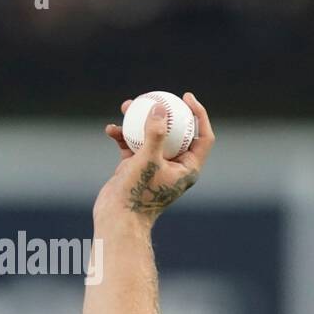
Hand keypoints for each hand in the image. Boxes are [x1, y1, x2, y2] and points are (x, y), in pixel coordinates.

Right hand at [93, 91, 215, 226]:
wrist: (118, 218)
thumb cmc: (138, 193)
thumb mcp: (147, 160)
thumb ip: (155, 134)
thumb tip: (160, 107)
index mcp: (188, 168)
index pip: (203, 137)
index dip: (199, 115)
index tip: (187, 98)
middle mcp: (175, 167)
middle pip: (177, 133)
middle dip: (165, 112)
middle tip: (157, 95)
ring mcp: (155, 166)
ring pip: (151, 136)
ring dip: (139, 120)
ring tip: (127, 106)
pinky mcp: (137, 167)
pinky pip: (132, 145)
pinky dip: (122, 136)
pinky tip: (110, 129)